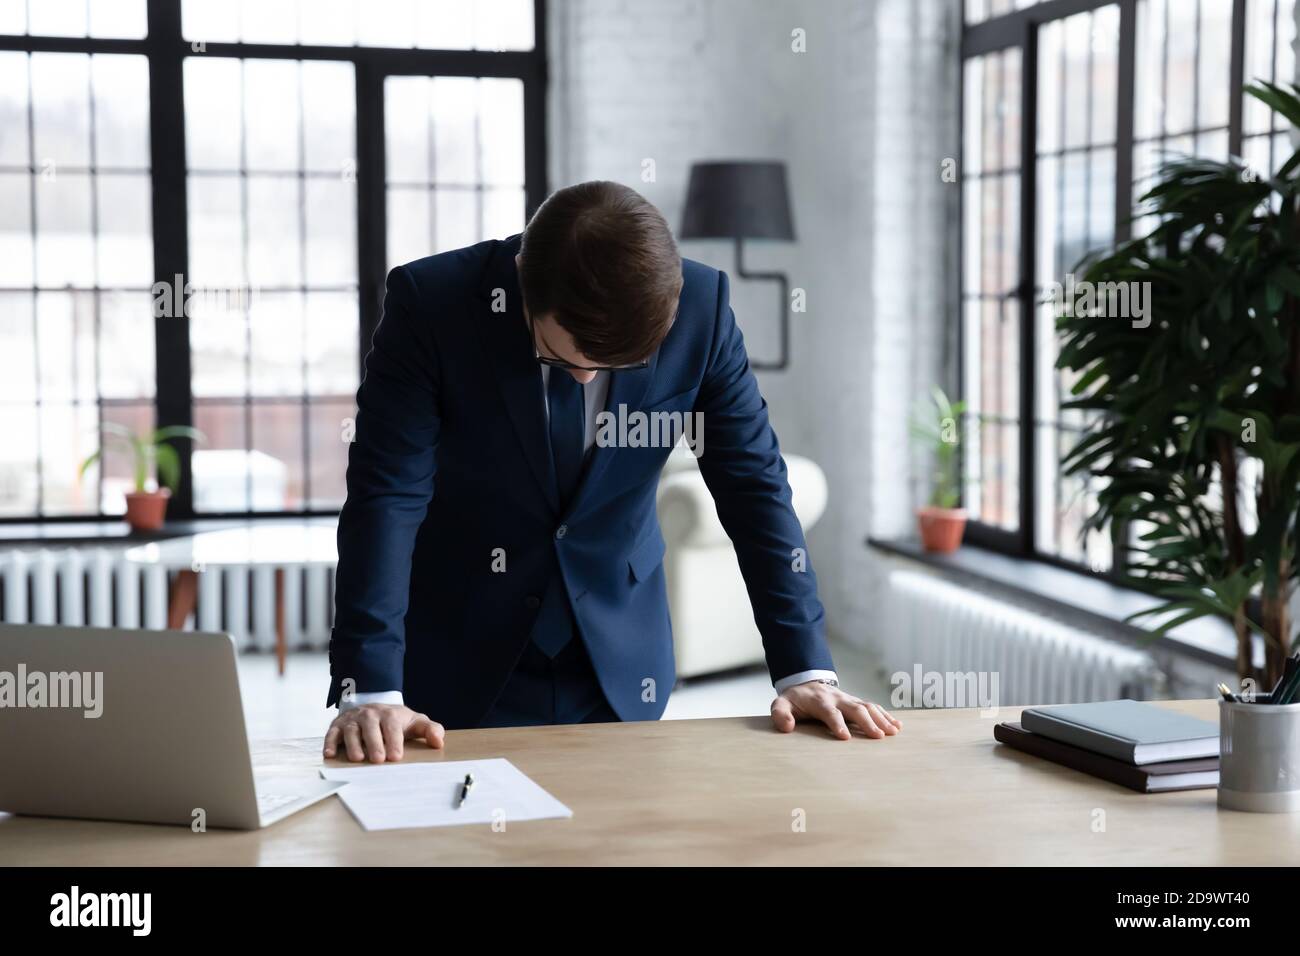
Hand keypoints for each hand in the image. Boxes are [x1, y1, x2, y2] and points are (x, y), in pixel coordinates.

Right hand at [323, 704, 444, 762]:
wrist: (375, 708)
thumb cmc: (397, 721)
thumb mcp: (415, 723)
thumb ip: (430, 730)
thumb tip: (438, 741)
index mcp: (389, 714)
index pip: (391, 726)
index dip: (394, 740)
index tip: (396, 756)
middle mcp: (369, 715)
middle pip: (370, 727)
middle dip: (374, 743)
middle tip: (378, 760)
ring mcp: (352, 720)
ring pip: (350, 730)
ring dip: (353, 744)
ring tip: (358, 759)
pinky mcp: (338, 726)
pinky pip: (332, 733)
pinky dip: (330, 743)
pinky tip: (330, 754)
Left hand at [770, 681, 901, 739]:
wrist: (806, 683)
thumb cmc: (794, 699)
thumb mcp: (781, 704)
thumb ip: (780, 714)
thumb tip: (787, 727)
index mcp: (819, 701)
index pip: (830, 713)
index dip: (837, 724)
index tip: (845, 737)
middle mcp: (837, 699)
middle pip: (855, 708)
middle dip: (867, 722)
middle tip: (878, 737)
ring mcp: (849, 699)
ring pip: (867, 707)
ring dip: (881, 719)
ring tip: (893, 732)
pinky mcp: (856, 702)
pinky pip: (873, 707)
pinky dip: (885, 715)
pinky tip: (897, 725)